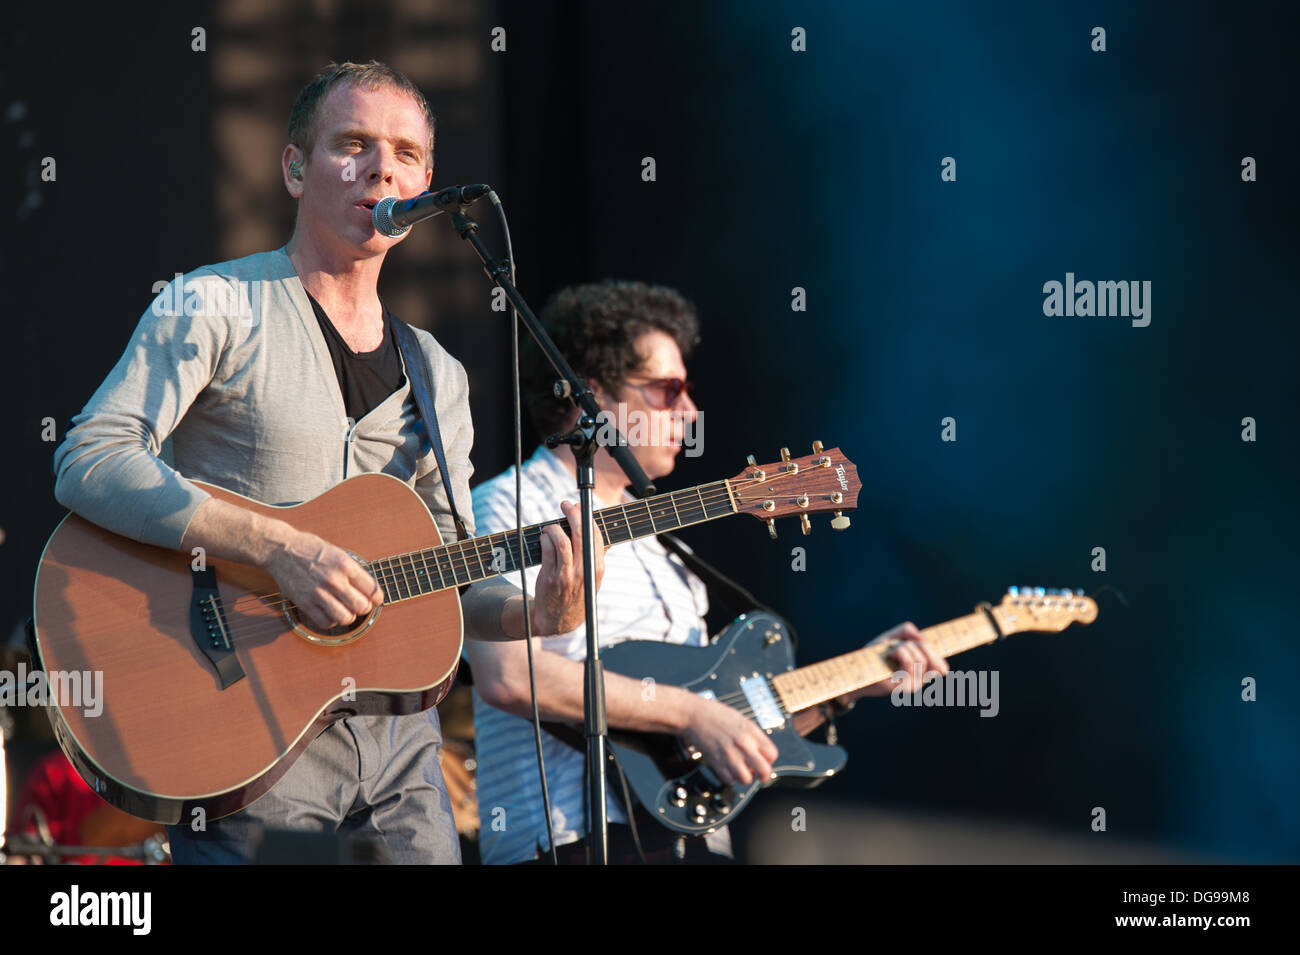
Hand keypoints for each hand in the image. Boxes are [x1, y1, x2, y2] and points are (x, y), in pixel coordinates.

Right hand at [267, 530, 383, 631]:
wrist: (281, 549)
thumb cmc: (310, 549)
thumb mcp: (338, 553)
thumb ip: (352, 570)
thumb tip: (369, 589)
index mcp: (346, 564)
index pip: (372, 589)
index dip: (377, 598)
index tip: (375, 600)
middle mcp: (334, 580)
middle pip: (362, 607)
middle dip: (363, 608)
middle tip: (359, 604)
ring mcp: (319, 592)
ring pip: (346, 618)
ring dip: (348, 616)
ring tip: (344, 610)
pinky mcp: (305, 602)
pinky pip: (326, 622)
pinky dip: (331, 621)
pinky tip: (329, 613)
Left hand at [529, 500, 605, 634]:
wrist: (559, 621)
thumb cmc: (576, 595)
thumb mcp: (593, 579)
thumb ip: (595, 557)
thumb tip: (593, 529)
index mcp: (597, 568)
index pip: (596, 536)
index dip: (587, 517)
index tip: (579, 507)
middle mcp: (584, 571)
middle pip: (581, 534)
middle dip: (573, 514)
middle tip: (565, 504)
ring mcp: (567, 575)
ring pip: (562, 542)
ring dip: (555, 528)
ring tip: (550, 526)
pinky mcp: (550, 578)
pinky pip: (547, 551)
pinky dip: (545, 539)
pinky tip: (544, 537)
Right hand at [680, 695, 778, 786]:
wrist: (694, 714)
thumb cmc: (715, 714)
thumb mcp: (740, 719)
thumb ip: (752, 735)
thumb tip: (761, 749)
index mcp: (751, 731)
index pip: (772, 754)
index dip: (770, 759)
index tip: (764, 760)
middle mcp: (743, 744)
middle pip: (764, 770)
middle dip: (763, 775)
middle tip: (759, 773)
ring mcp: (730, 755)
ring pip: (747, 779)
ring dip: (745, 777)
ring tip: (740, 770)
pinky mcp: (716, 762)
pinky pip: (729, 780)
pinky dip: (729, 778)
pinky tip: (727, 769)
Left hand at [853, 621, 948, 698]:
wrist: (857, 671)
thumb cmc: (875, 655)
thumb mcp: (891, 637)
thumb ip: (906, 631)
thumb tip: (920, 636)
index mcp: (921, 670)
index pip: (942, 667)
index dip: (943, 659)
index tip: (953, 649)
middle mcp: (920, 679)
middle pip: (934, 658)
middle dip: (920, 645)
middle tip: (901, 644)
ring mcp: (914, 684)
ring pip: (920, 656)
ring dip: (903, 647)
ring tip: (891, 651)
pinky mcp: (905, 686)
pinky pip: (910, 661)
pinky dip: (899, 651)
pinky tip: (889, 654)